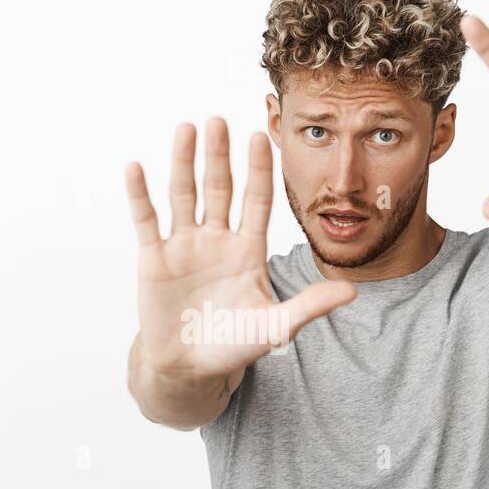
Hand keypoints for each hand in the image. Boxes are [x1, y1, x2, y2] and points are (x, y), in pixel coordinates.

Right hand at [125, 118, 354, 381]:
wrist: (190, 369)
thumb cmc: (233, 347)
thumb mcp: (275, 327)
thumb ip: (309, 306)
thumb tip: (353, 292)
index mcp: (248, 251)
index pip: (256, 201)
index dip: (258, 171)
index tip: (262, 137)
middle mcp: (216, 240)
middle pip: (219, 189)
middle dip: (219, 156)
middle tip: (219, 120)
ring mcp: (184, 247)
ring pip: (184, 195)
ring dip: (183, 162)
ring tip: (186, 128)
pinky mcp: (155, 259)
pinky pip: (148, 221)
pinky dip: (140, 195)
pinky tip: (136, 168)